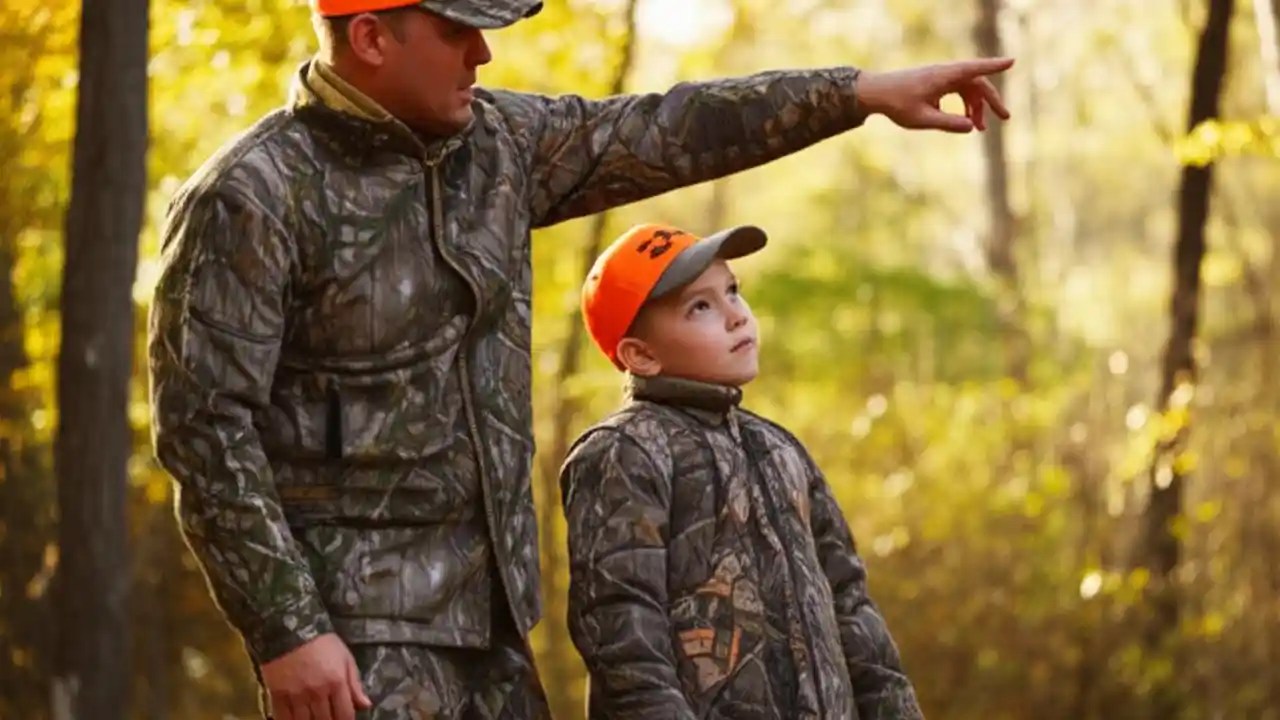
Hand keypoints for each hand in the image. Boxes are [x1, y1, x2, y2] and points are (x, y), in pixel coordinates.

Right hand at [260, 633, 372, 719]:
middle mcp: (317, 692)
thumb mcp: (344, 658)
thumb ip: (354, 684)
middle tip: (329, 717)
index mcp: (336, 683)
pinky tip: (297, 719)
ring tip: (314, 718)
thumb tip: (365, 705)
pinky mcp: (278, 695)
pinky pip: (284, 718)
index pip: (345, 714)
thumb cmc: (321, 643)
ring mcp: (296, 696)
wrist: (289, 630)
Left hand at [855, 57, 1014, 132]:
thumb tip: (971, 127)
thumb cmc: (897, 104)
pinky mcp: (935, 83)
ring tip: (979, 128)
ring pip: (967, 89)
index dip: (994, 66)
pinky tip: (964, 121)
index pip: (975, 69)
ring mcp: (940, 77)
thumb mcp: (923, 119)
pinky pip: (957, 91)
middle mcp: (945, 73)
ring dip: (976, 107)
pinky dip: (964, 105)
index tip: (1012, 61)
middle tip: (1005, 117)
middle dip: (991, 100)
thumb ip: (948, 123)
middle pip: (976, 83)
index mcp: (944, 77)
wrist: (875, 93)